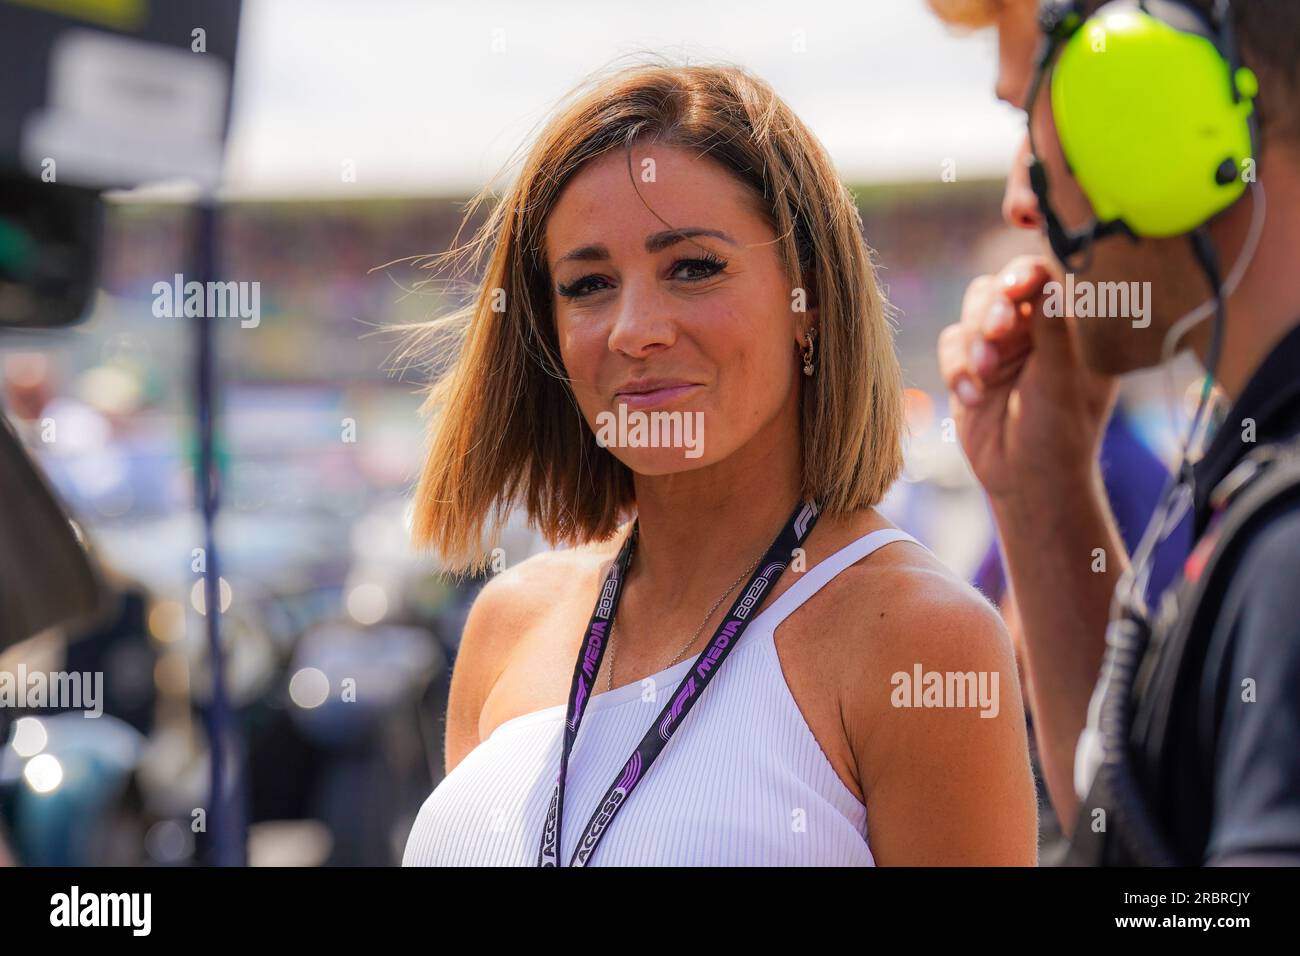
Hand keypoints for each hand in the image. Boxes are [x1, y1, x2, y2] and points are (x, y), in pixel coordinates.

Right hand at [938, 255, 1117, 506]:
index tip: (1017, 288)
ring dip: (974, 340)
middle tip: (997, 332)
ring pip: (973, 310)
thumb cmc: (1059, 437)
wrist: (1025, 483)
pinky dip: (957, 368)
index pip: (1050, 277)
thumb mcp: (1062, 385)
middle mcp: (1038, 326)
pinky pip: (952, 344)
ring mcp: (1003, 344)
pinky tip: (972, 396)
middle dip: (994, 309)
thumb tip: (1055, 286)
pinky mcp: (971, 364)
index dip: (1028, 275)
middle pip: (1003, 287)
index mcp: (1073, 325)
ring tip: (983, 374)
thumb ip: (1055, 335)